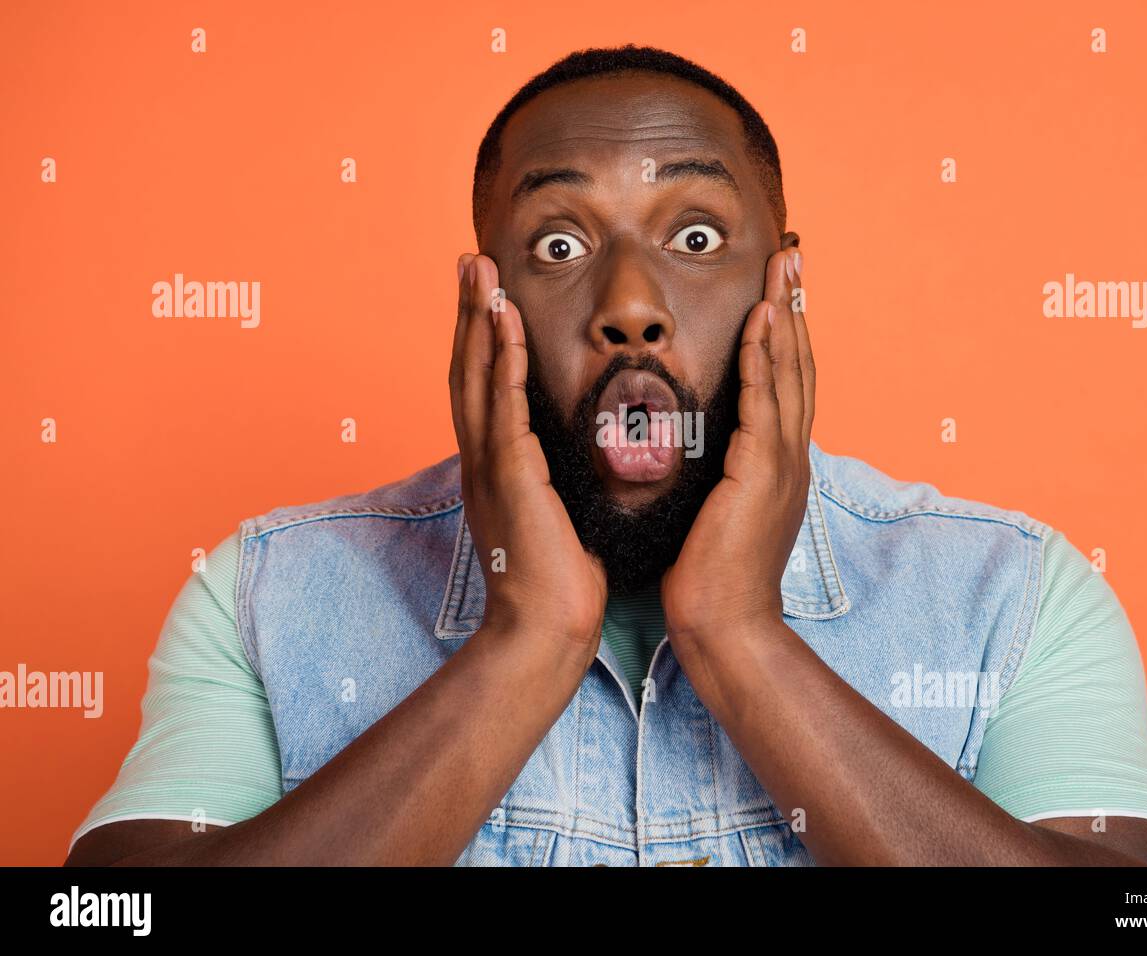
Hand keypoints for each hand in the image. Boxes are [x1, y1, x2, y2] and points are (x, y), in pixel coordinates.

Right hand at [449, 253, 607, 657]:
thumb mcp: (556, 517)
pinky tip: (505, 326)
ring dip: (477, 321)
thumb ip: (555, 481)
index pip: (482, 388)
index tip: (487, 295)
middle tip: (471, 261)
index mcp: (494, 468)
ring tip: (480, 272)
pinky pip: (503, 410)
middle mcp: (482, 461)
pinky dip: (501, 364)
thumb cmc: (557, 582)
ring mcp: (490, 468)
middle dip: (468, 313)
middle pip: (465, 370)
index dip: (481, 339)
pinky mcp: (509, 480)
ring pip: (474, 378)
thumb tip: (575, 460)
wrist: (544, 630)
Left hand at [660, 247, 813, 647]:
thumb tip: (703, 449)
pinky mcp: (761, 475)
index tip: (779, 290)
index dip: (786, 333)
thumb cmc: (711, 576)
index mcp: (778, 464)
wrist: (724, 625)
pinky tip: (761, 321)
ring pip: (791, 374)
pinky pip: (765, 403)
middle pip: (799, 365)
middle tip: (794, 257)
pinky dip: (766, 359)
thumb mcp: (719, 510)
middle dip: (796, 308)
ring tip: (785, 269)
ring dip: (787, 317)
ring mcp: (782, 465)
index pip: (786, 383)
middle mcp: (790, 456)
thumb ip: (721, 472)